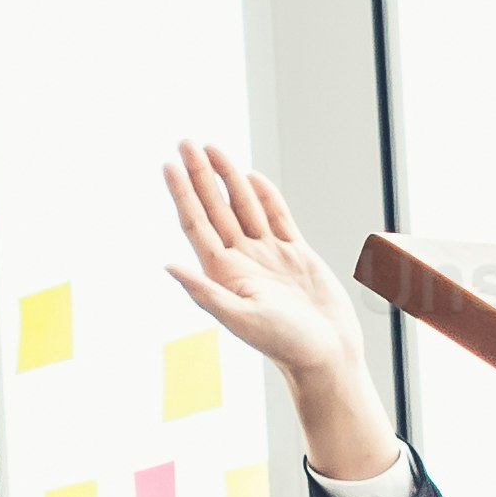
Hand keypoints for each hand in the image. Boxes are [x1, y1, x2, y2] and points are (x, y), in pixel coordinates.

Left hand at [156, 139, 396, 483]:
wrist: (327, 356)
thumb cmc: (284, 344)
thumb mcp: (240, 318)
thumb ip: (204, 291)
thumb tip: (168, 265)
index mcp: (223, 274)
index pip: (196, 223)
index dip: (182, 193)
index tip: (169, 164)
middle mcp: (242, 261)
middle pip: (215, 207)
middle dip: (199, 174)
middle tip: (185, 141)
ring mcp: (268, 256)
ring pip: (244, 206)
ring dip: (227, 178)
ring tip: (212, 148)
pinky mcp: (296, 256)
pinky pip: (276, 217)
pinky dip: (265, 196)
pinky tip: (250, 177)